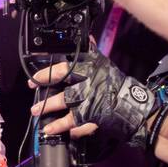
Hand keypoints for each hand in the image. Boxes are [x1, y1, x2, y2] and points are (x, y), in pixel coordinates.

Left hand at [28, 47, 157, 146]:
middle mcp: (89, 87)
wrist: (134, 104)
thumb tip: (87, 36)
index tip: (34, 80)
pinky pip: (77, 124)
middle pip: (64, 93)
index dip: (47, 74)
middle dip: (47, 99)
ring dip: (52, 114)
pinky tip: (53, 130)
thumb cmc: (115, 83)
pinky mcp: (94, 117)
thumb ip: (91, 51)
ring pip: (68, 109)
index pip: (64, 69)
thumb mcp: (103, 63)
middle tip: (33, 103)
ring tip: (38, 116)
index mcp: (89, 71)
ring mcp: (91, 103)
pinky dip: (65, 128)